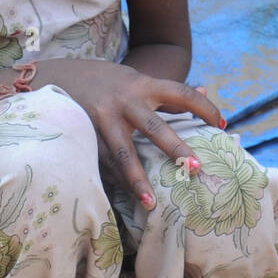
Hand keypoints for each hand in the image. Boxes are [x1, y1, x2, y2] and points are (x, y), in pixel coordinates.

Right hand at [32, 59, 222, 208]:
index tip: (221, 124)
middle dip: (174, 148)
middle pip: (154, 127)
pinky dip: (114, 181)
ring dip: (137, 179)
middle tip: (194, 168)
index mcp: (143, 85)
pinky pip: (102, 162)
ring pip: (123, 152)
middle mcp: (124, 100)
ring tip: (151, 202)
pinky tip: (124, 199)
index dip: (203, 105)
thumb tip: (205, 90)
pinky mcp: (84, 135)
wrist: (57, 75)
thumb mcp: (136, 79)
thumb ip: (167, 90)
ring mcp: (102, 119)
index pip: (180, 93)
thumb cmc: (107, 81)